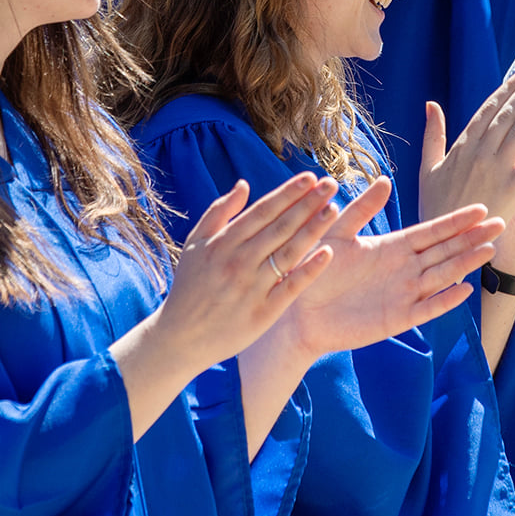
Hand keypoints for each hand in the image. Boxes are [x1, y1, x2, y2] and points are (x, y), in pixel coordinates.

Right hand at [155, 173, 339, 368]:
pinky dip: (310, 269)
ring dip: (314, 229)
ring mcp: (252, 287)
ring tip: (333, 209)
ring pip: (289, 252)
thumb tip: (244, 184)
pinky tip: (328, 252)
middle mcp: (239, 262)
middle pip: (281, 227)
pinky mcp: (264, 312)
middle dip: (308, 203)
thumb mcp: (194, 244)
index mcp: (222, 243)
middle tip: (332, 184)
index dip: (288, 193)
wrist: (181, 337)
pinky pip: (291, 286)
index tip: (310, 178)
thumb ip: (218, 212)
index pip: (263, 211)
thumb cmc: (189, 287)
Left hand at [269, 178, 500, 361]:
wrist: (298, 313)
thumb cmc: (314, 270)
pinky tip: (464, 290)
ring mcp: (403, 295)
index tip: (481, 208)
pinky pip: (425, 309)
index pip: (431, 231)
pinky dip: (444, 301)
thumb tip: (384, 180)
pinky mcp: (396, 320)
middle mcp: (404, 270)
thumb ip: (360, 210)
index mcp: (392, 247)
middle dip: (472, 238)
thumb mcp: (336, 233)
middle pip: (445, 251)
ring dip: (465, 264)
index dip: (456, 221)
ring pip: (442, 276)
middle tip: (500, 223)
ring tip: (490, 250)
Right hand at [417, 67, 514, 254]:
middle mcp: (481, 153)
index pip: (488, 110)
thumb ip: (432, 135)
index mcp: (462, 146)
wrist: (446, 241)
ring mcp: (497, 169)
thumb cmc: (436, 206)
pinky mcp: (513, 187)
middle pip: (507, 114)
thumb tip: (430, 104)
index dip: (506, 90)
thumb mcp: (428, 168)